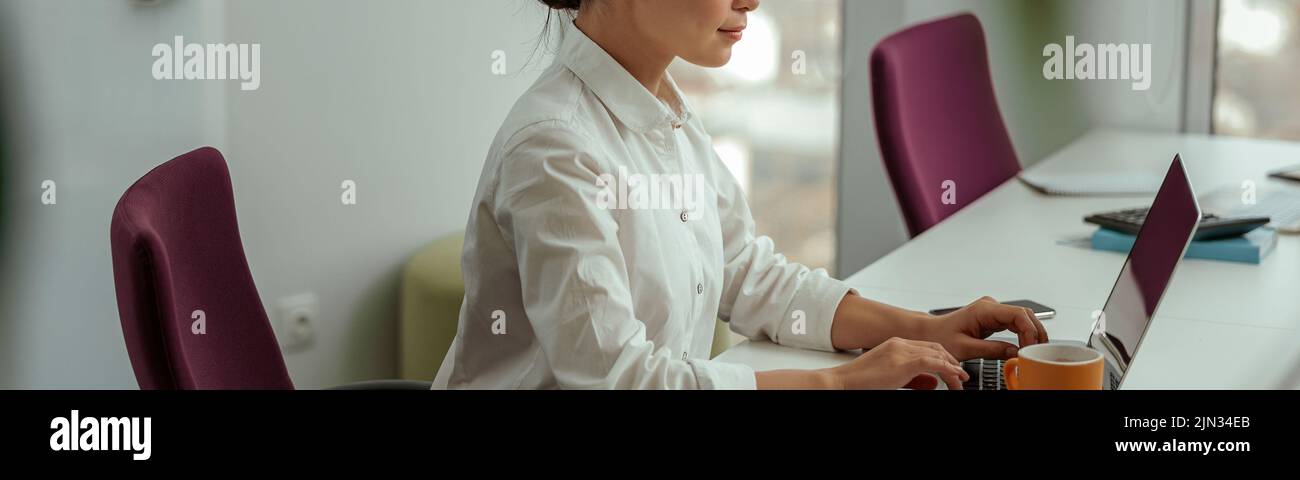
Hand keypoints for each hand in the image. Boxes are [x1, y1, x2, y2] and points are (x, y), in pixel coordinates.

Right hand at [825, 337, 967, 389]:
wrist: (842, 381)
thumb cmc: (861, 382)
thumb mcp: (892, 379)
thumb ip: (914, 379)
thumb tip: (934, 382)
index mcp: (895, 344)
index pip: (928, 347)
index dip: (944, 358)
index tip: (954, 370)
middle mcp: (899, 344)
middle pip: (936, 348)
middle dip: (952, 362)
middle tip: (962, 377)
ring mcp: (900, 351)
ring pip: (937, 354)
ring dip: (953, 368)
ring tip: (961, 381)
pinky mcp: (902, 363)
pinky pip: (933, 363)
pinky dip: (948, 369)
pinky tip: (954, 377)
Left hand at [922, 296, 1048, 360]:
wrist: (930, 332)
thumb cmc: (940, 336)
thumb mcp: (965, 348)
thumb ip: (991, 350)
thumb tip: (1015, 353)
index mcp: (983, 309)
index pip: (1018, 314)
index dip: (1030, 331)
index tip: (1030, 348)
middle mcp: (990, 307)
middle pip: (1025, 315)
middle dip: (1035, 333)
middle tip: (1038, 353)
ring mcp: (993, 311)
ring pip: (1023, 319)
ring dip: (1032, 334)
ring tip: (1034, 352)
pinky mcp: (994, 319)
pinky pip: (1016, 324)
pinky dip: (1024, 335)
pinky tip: (1026, 347)